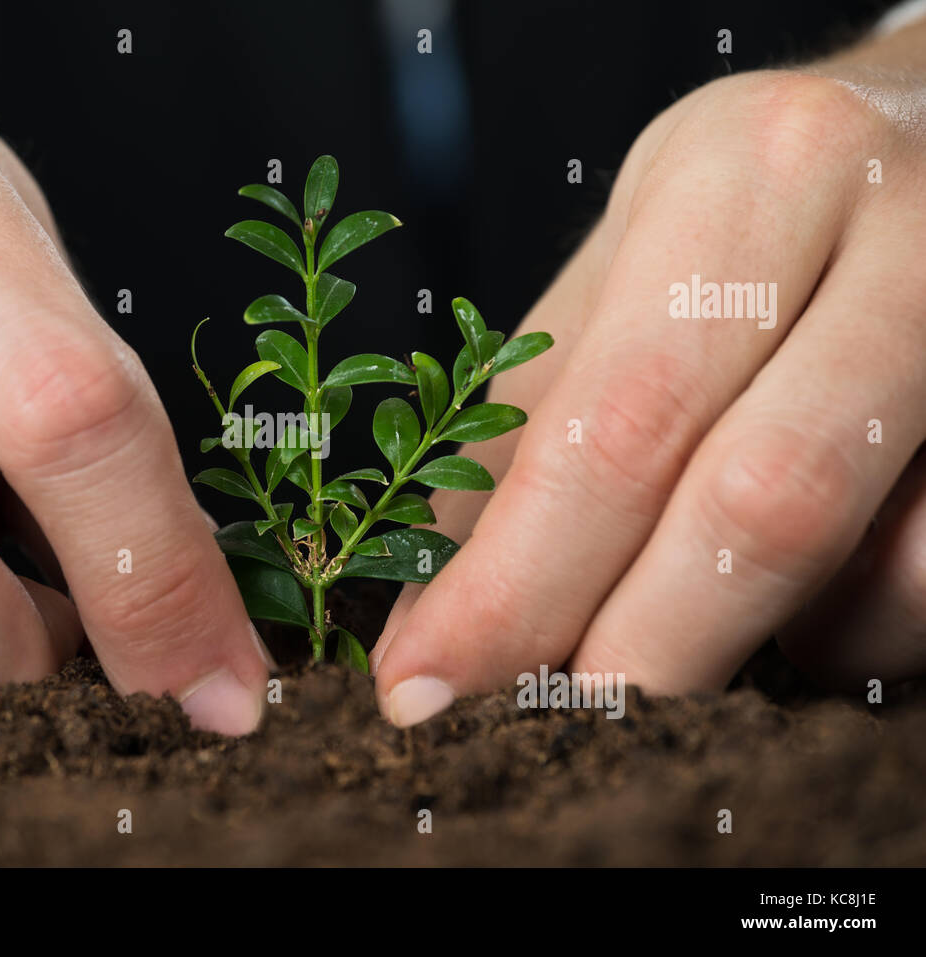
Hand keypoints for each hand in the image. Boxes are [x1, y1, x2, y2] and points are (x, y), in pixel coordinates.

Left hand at [372, 29, 925, 725]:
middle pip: (757, 507)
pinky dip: (851, 623)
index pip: (618, 424)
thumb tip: (427, 614)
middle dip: (633, 653)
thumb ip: (527, 428)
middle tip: (540, 725)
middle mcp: (898, 235)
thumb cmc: (751, 214)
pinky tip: (808, 580)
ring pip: (883, 570)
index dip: (513, 584)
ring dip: (756, 642)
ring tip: (684, 609)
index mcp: (748, 179)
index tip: (422, 686)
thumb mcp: (623, 271)